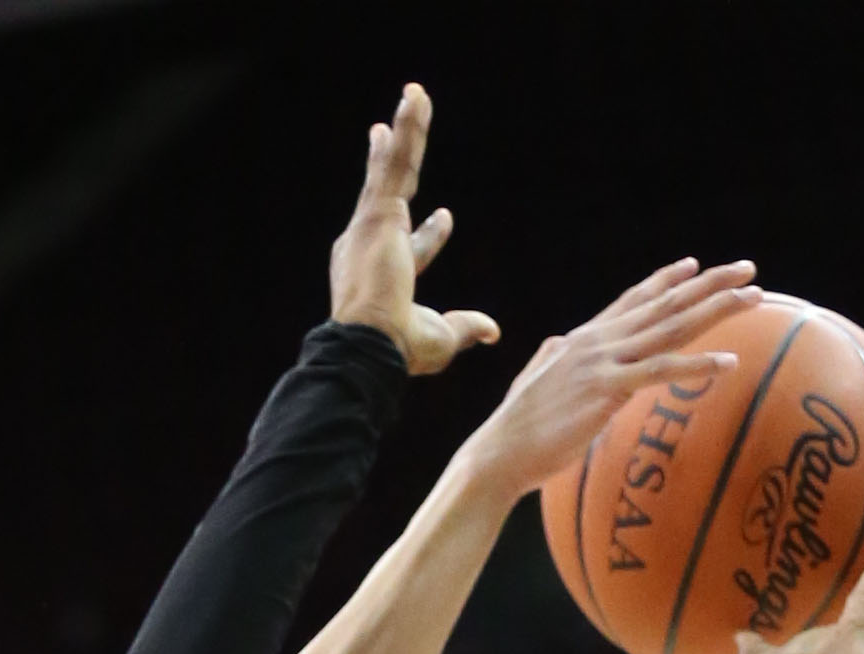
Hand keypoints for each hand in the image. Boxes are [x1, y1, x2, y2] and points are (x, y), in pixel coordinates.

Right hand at [328, 84, 497, 379]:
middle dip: (386, 163)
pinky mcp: (378, 211)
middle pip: (388, 193)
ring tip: (415, 93)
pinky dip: (406, 128)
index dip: (431, 233)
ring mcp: (372, 224)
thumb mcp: (441, 339)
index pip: (411, 245)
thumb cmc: (398, 350)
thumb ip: (465, 329)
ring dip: (404, 129)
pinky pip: (395, 159)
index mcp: (384, 275)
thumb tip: (493, 331)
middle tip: (381, 135)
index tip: (446, 216)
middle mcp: (370, 244)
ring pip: (392, 167)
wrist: (371, 345)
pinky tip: (414, 98)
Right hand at [464, 258, 757, 508]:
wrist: (500, 453)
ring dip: (716, 309)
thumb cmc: (517, 427)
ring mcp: (605, 362)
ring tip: (753, 297)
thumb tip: (558, 344)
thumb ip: (554, 357)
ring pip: (672, 327)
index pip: (634, 300)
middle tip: (747, 268)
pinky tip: (728, 361)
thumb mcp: (537, 379)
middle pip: (665, 304)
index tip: (695, 265)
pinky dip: (697, 365)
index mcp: (585, 338)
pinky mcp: (608, 391)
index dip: (666, 281)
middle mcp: (599, 340)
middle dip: (710, 283)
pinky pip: (662, 372)